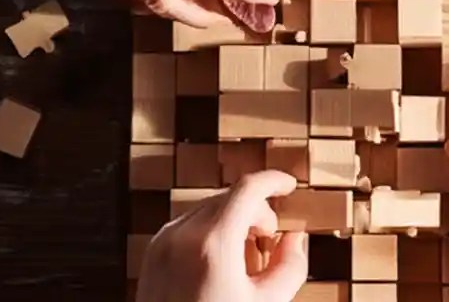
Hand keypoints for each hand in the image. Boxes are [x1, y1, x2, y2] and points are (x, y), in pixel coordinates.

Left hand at [136, 171, 307, 301]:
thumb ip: (289, 267)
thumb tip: (294, 240)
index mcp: (213, 243)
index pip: (249, 189)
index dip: (274, 181)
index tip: (289, 186)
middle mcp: (183, 235)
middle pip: (230, 198)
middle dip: (256, 212)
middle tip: (270, 242)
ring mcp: (163, 243)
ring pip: (209, 209)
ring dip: (234, 222)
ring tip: (244, 261)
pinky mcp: (153, 255)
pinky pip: (188, 226)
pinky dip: (211, 232)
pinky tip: (220, 265)